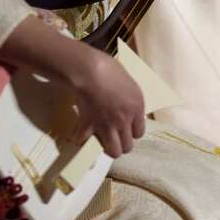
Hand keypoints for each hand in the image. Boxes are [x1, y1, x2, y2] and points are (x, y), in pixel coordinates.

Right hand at [0, 15, 144, 158]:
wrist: (89, 69)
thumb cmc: (109, 67)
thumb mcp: (128, 81)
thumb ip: (130, 98)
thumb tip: (128, 106)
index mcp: (136, 108)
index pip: (139, 133)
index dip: (131, 132)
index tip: (124, 127)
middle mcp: (124, 120)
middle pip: (127, 147)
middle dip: (120, 143)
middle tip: (113, 135)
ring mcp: (107, 125)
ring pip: (113, 151)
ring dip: (107, 147)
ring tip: (101, 139)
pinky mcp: (89, 125)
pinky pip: (85, 140)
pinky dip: (82, 138)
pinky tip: (81, 133)